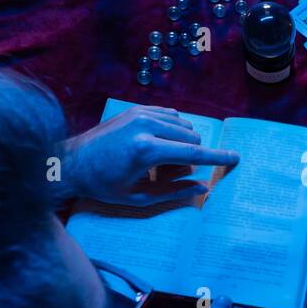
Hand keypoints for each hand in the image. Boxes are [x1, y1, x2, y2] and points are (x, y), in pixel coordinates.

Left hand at [64, 104, 239, 206]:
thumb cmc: (103, 186)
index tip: (236, 157)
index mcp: (146, 150)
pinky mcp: (136, 109)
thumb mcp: (139, 198)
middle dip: (189, 156)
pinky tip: (156, 144)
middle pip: (190, 138)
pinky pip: (171, 116)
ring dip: (181, 143)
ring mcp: (140, 113)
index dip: (217, 157)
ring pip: (183, 125)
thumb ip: (174, 193)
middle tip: (167, 173)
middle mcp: (145, 126)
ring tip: (158, 161)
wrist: (70, 162)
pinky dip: (172, 130)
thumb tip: (203, 187)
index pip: (193, 152)